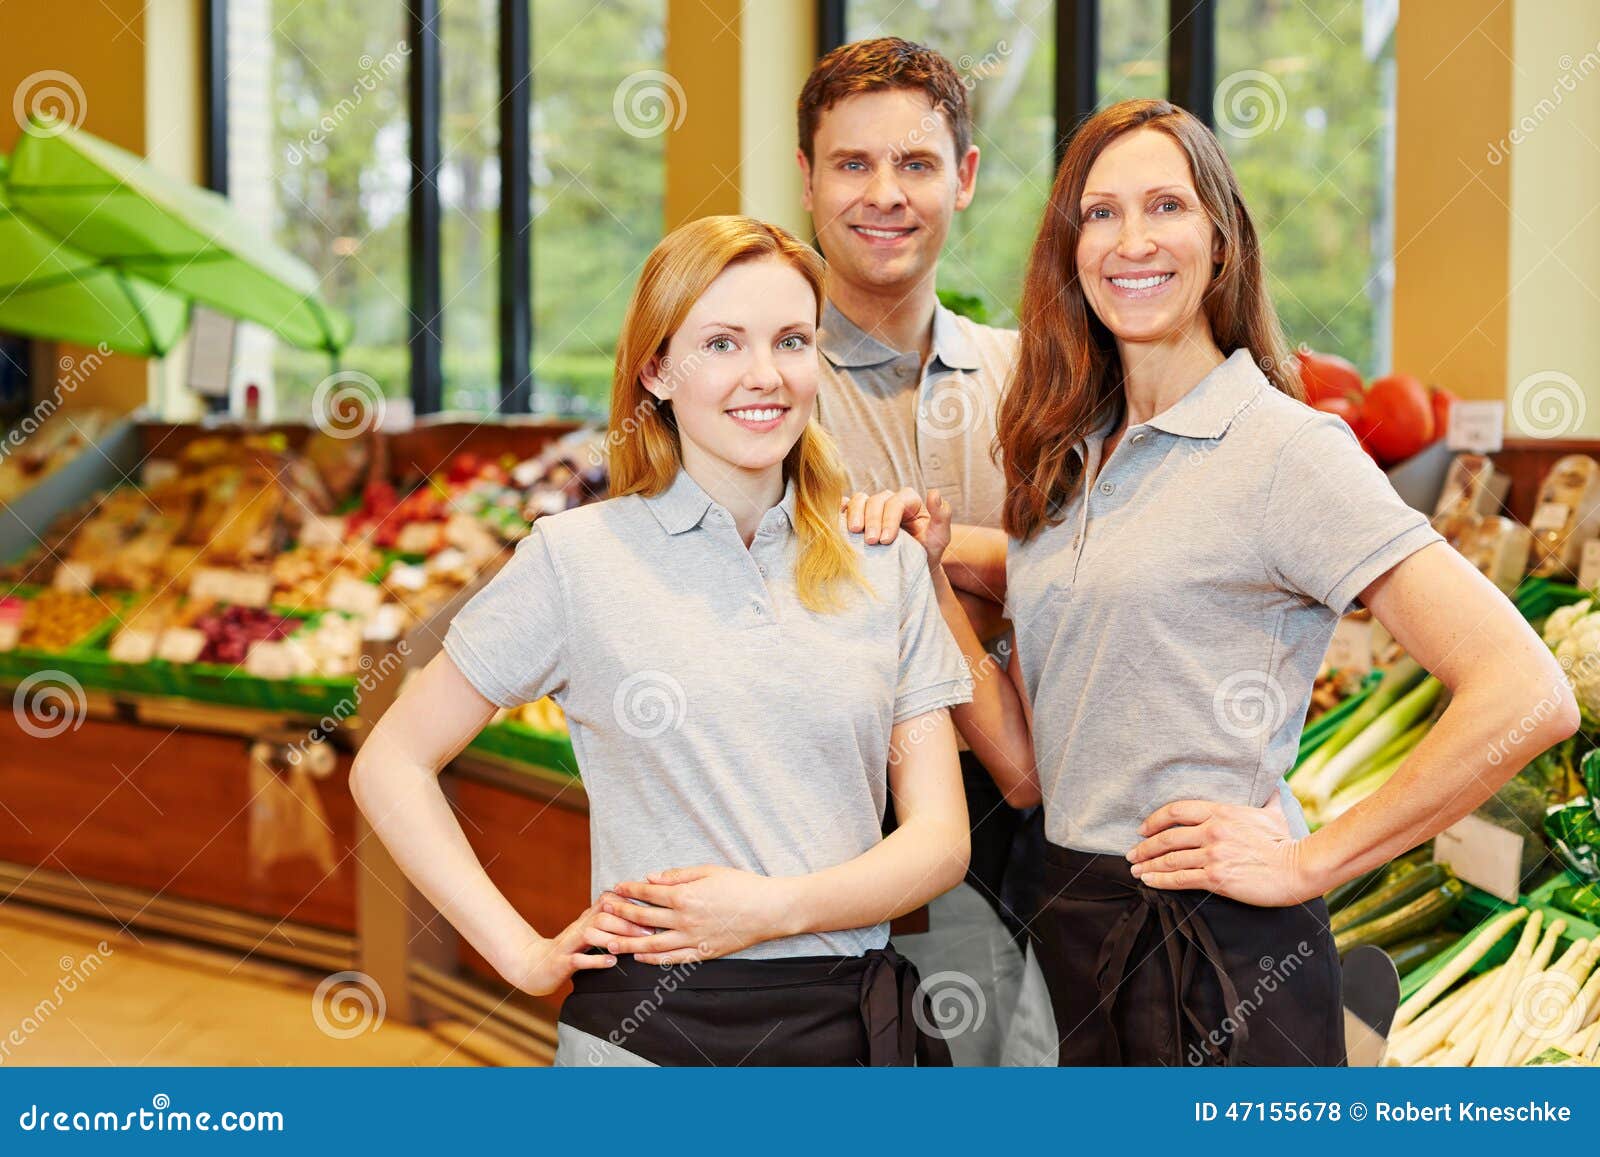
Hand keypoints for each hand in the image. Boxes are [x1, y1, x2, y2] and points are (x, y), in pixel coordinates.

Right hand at [497, 901, 652, 994]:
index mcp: (586, 919)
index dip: (628, 903)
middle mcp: (578, 928)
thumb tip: (642, 916)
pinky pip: (578, 959)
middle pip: (602, 916)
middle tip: (649, 931)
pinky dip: (596, 960)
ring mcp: (568, 945)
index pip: (608, 902)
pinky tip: (612, 962)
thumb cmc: (569, 950)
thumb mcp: (588, 932)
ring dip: (613, 938)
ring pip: (590, 934)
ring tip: (632, 944)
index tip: (650, 910)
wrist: (535, 966)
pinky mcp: (561, 962)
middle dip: (627, 923)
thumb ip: (609, 923)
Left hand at [593, 865, 791, 964]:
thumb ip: (678, 875)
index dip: (629, 890)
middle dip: (620, 914)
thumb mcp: (709, 871)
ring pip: (652, 944)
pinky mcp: (703, 952)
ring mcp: (692, 939)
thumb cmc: (742, 885)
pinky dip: (653, 959)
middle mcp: (684, 920)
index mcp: (685, 896)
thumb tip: (651, 878)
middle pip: (643, 918)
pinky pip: (672, 959)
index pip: (648, 894)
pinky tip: (640, 957)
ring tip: (608, 941)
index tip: (615, 888)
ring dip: (628, 943)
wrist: (769, 910)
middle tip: (602, 911)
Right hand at [841, 488, 952, 567]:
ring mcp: (872, 507)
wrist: (911, 567)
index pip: (896, 502)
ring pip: (859, 500)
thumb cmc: (927, 552)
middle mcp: (889, 499)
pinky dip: (841, 511)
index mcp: (909, 500)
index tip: (886, 540)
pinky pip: (846, 507)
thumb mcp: (940, 537)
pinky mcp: (858, 516)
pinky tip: (839, 522)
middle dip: (872, 520)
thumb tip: (934, 492)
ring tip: (854, 533)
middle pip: (876, 500)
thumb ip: (942, 516)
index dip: (889, 519)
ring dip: (855, 515)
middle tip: (870, 542)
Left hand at [1127, 794, 1323, 906]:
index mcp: (1221, 812)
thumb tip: (1273, 783)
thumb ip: (1266, 797)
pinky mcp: (1216, 877)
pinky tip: (1149, 882)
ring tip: (1135, 869)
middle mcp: (1212, 831)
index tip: (1144, 828)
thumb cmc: (1288, 841)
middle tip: (1132, 853)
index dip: (1155, 820)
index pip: (1177, 810)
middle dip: (1145, 846)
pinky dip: (1160, 880)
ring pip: (1170, 859)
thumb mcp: (1274, 812)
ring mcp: (1213, 854)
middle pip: (1167, 837)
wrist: (1300, 868)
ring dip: (1148, 865)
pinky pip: (1180, 879)